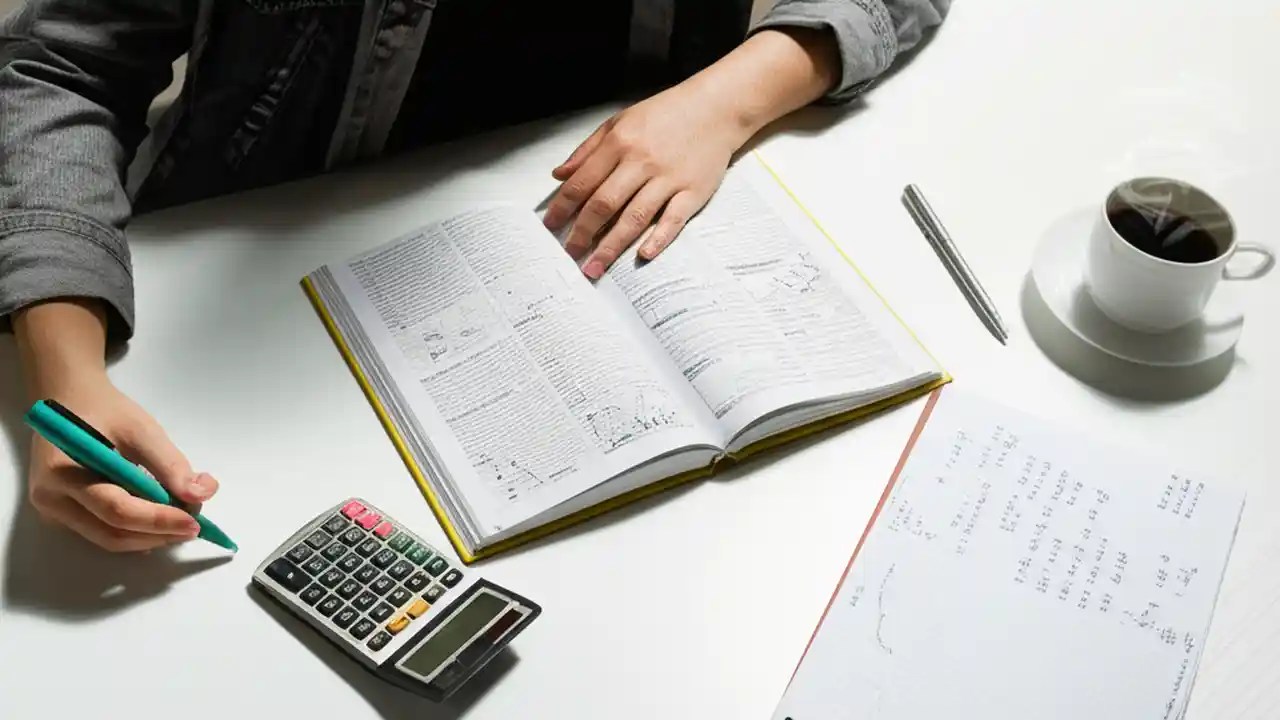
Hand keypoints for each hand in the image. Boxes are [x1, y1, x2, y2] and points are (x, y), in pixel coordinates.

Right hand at [27, 375, 217, 551]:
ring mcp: (53, 510)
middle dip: (158, 535)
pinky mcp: (63, 514)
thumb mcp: (141, 429)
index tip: (194, 522)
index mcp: (63, 473)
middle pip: (111, 533)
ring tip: (182, 524)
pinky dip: (135, 533)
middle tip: (194, 527)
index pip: (117, 510)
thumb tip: (201, 495)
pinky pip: (102, 532)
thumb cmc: (104, 411)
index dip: (159, 520)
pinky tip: (160, 523)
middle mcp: (51, 499)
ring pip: (108, 539)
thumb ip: (171, 465)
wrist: (69, 401)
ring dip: (150, 538)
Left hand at [542, 80, 752, 277]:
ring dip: (612, 246)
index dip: (563, 207)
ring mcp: (669, 178)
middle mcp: (642, 162)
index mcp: (620, 143)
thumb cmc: (665, 115)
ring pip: (635, 217)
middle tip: (570, 253)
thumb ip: (588, 150)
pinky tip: (643, 255)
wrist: (716, 108)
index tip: (551, 226)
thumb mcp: (620, 121)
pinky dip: (659, 238)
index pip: (583, 181)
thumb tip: (559, 175)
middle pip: (605, 204)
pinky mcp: (693, 191)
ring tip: (594, 268)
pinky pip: (674, 219)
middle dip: (583, 233)